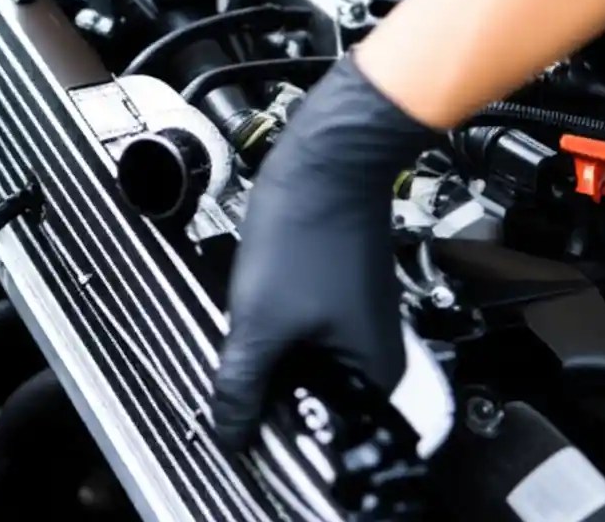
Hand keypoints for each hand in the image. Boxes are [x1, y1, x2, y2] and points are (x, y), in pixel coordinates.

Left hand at [210, 55, 440, 451]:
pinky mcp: (340, 307)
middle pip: (313, 409)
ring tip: (243, 343)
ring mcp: (358, 331)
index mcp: (372, 377)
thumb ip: (242, 386)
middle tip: (231, 382)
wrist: (325, 161)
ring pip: (303, 374)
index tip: (240, 434)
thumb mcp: (260, 321)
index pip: (328, 442)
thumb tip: (230, 437)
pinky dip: (275, 340)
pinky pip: (303, 343)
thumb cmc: (309, 230)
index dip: (280, 443)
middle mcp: (375, 361)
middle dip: (269, 401)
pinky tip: (254, 320)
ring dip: (268, 370)